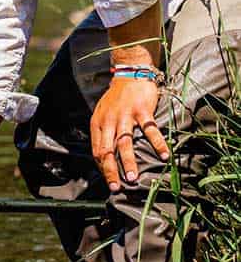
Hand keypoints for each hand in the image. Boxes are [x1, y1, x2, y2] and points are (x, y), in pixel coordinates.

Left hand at [90, 76, 168, 190]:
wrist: (129, 74)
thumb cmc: (116, 99)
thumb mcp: (103, 115)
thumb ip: (104, 134)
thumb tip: (105, 157)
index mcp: (98, 124)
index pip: (97, 150)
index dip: (102, 167)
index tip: (110, 182)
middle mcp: (109, 121)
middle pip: (107, 149)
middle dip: (111, 170)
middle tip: (116, 187)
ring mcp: (125, 116)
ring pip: (125, 142)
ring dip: (129, 161)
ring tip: (134, 178)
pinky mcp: (142, 111)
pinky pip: (150, 130)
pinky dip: (157, 144)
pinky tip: (164, 156)